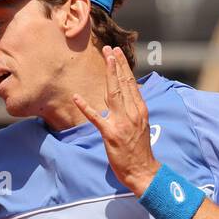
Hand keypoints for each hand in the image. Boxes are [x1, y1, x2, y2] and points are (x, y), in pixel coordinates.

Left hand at [72, 46, 160, 196]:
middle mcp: (132, 113)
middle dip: (116, 64)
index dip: (124, 67)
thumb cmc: (139, 150)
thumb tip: (126, 98)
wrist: (142, 170)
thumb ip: (133, 111)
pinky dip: (85, 106)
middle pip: (123, 83)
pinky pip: (96, 117)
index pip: (131, 84)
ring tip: (105, 58)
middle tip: (110, 48)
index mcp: (140, 110)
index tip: (118, 53)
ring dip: (109, 74)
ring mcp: (122, 122)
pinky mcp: (111, 134)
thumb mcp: (141, 126)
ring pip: (114, 93)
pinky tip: (76, 97)